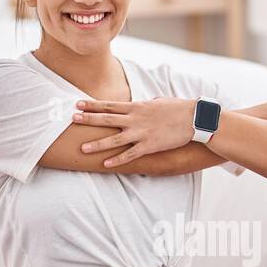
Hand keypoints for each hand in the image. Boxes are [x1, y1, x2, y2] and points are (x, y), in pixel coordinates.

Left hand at [74, 96, 196, 166]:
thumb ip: (144, 105)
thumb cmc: (177, 109)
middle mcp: (135, 119)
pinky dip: (117, 160)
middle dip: (88, 119)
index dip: (92, 105)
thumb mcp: (157, 102)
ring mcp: (141, 133)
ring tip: (82, 148)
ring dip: (97, 144)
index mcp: (136, 107)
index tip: (77, 104)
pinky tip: (106, 164)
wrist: (194, 119)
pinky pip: (130, 155)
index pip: (109, 105)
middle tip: (72, 119)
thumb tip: (140, 105)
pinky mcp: (150, 146)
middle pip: (107, 119)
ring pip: (114, 139)